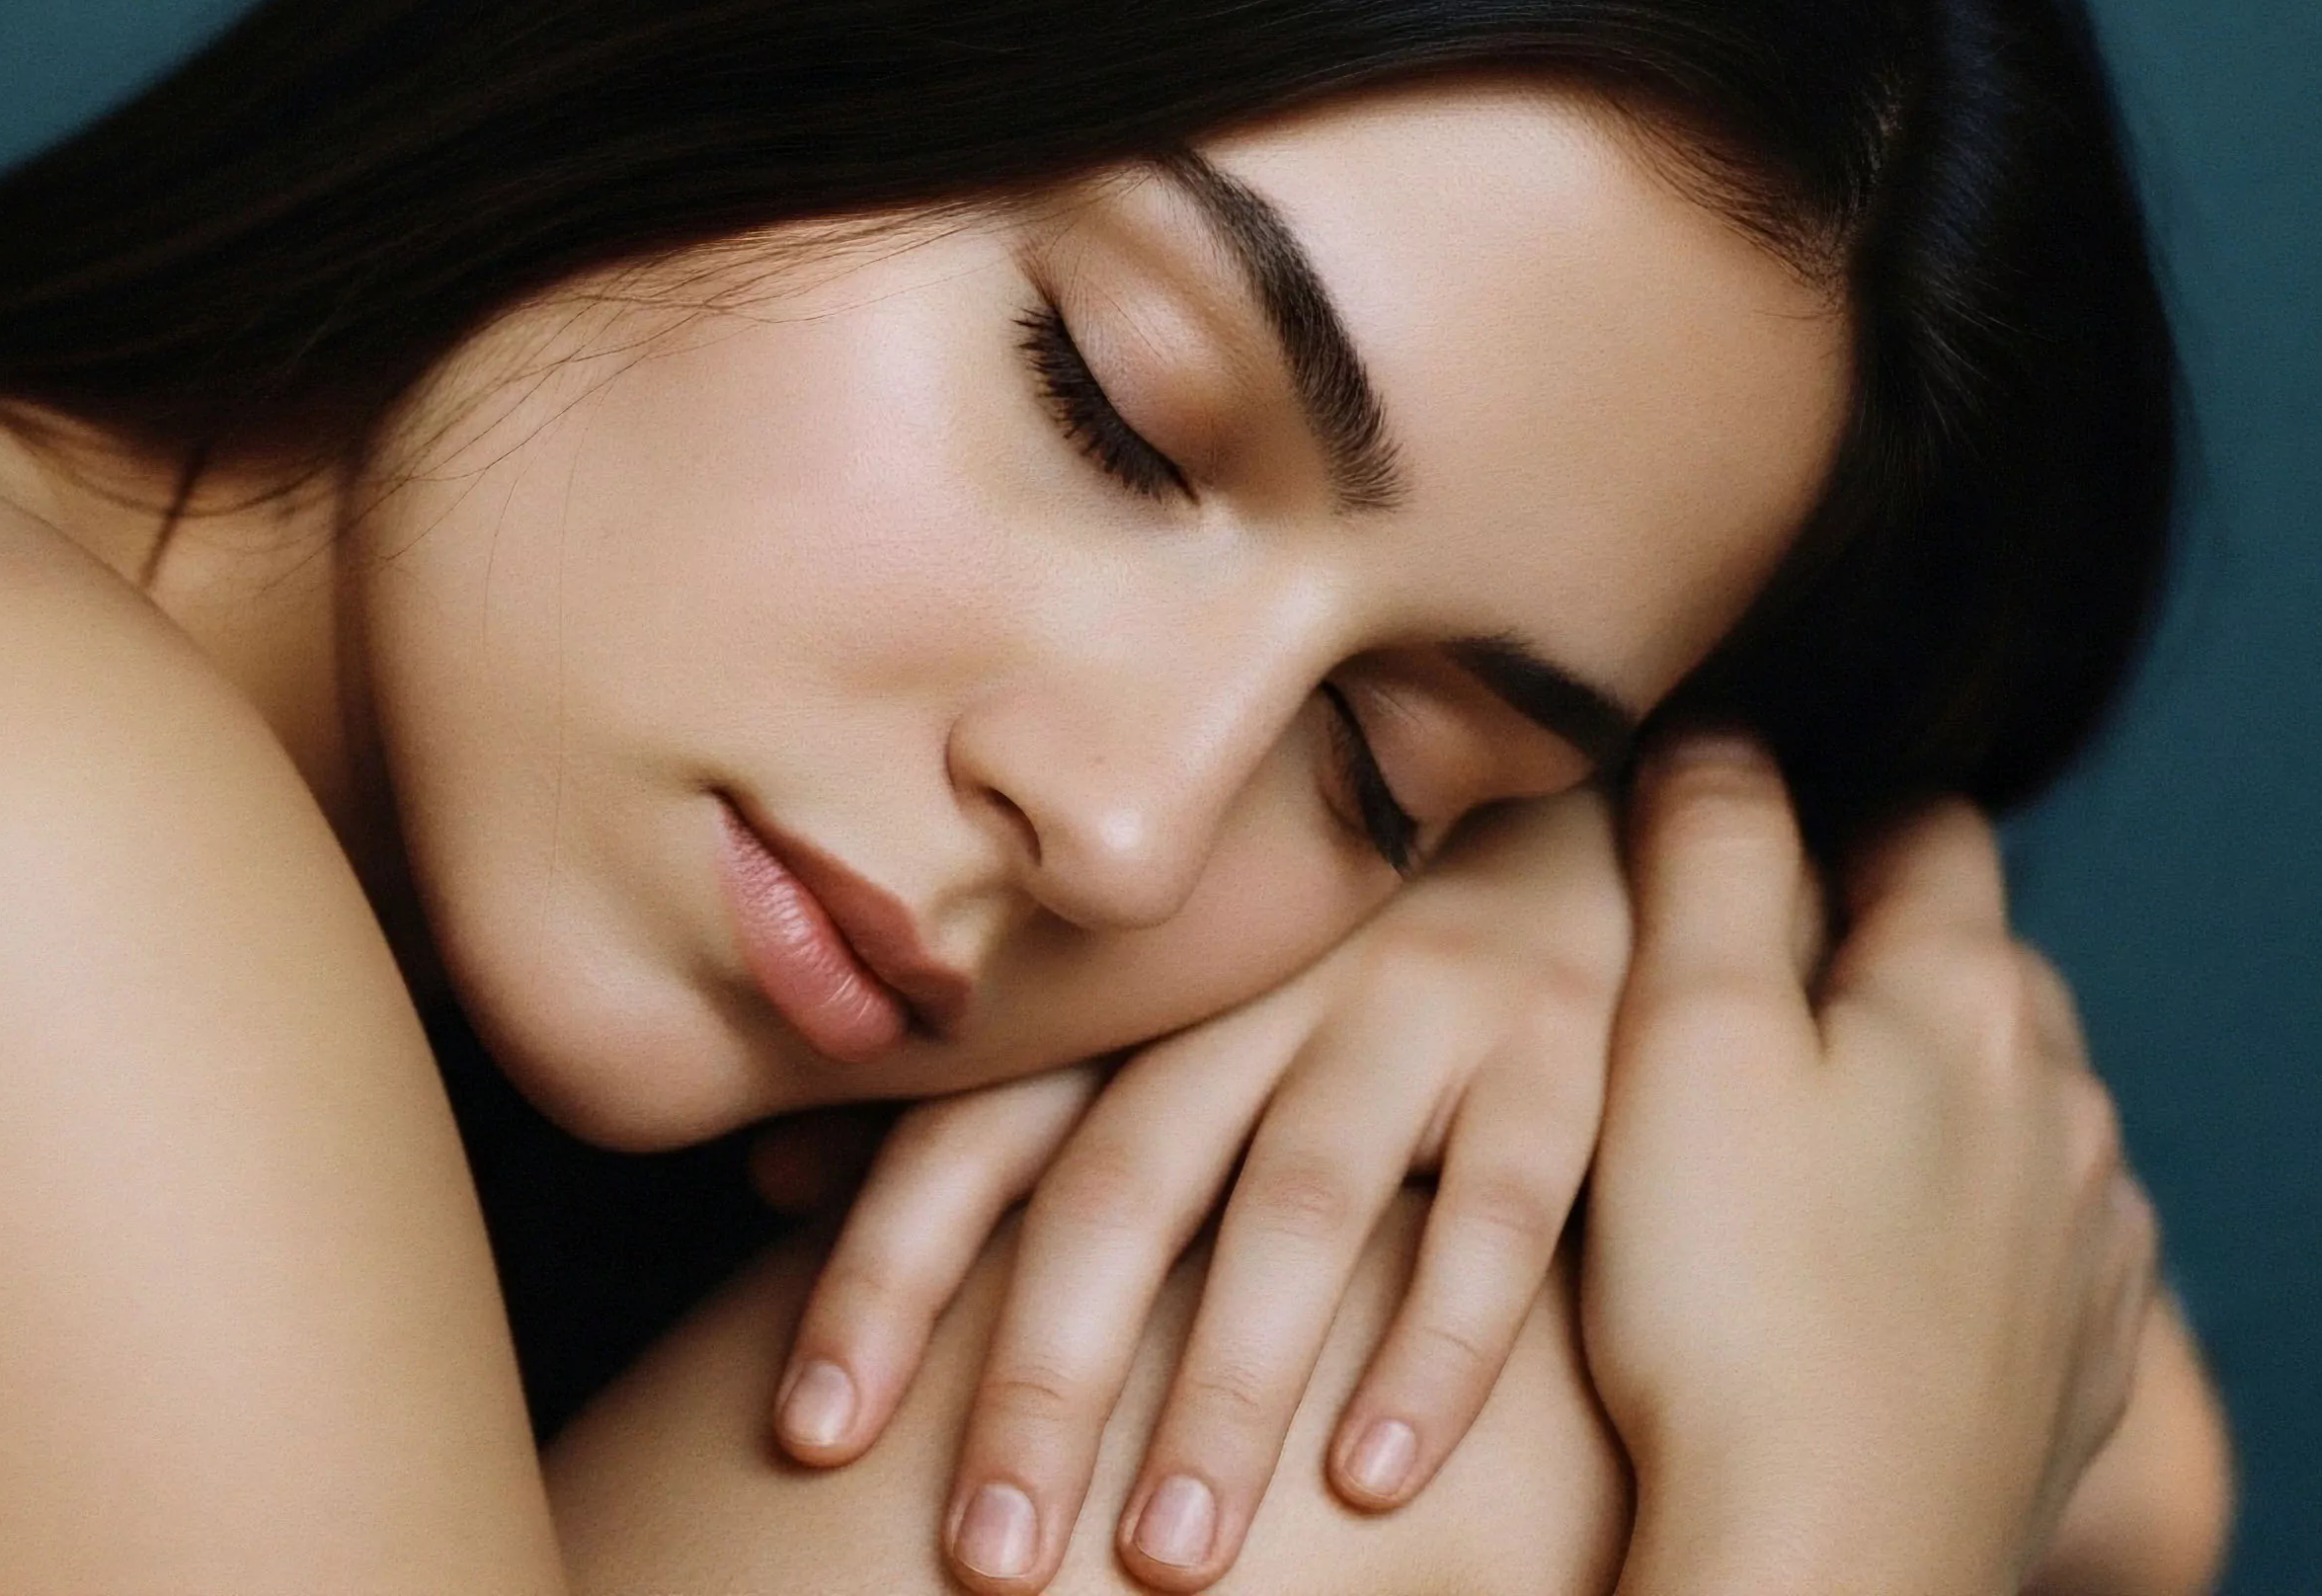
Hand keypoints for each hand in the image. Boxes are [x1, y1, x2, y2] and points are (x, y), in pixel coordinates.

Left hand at [769, 789, 1631, 1593]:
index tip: (811, 1433)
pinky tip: (1372, 1476)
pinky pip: (1499, 1205)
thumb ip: (971, 1096)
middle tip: (987, 1553)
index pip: (973, 1137)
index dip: (883, 1280)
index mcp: (1127, 991)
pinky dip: (1438, 1344)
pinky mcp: (1555, 1046)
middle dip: (1040, 1380)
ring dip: (1222, 1393)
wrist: (1556, 802)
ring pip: (1298, 1210)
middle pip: (1118, 1189)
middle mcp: (1248, 990)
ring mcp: (1406, 1006)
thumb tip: (765, 1188)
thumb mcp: (1139, 1000)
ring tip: (1163, 1563)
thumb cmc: (1307, 942)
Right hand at [1583, 736, 2156, 1595]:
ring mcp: (2093, 1239)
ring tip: (1788, 1163)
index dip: (1822, 818)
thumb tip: (1724, 736)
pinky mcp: (2084, 1357)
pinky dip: (1954, 1231)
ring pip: (2008, 1109)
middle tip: (1734, 1015)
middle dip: (1871, 964)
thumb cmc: (1735, 1298)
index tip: (1728, 861)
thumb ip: (1713, 859)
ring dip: (1918, 1105)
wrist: (1830, 1560)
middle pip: (1973, 967)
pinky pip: (2029, 1241)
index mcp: (1973, 996)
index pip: (1923, 825)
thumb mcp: (1684, 1032)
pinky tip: (1858, 1278)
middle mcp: (2069, 1100)